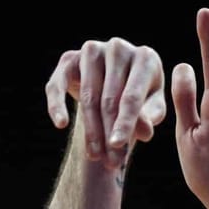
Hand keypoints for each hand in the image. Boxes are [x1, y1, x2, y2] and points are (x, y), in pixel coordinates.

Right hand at [44, 38, 166, 171]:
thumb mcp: (151, 109)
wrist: (117, 83)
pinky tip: (61, 124)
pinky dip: (57, 104)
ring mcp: (92, 50)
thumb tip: (145, 131)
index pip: (132, 96)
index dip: (124, 124)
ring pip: (88, 96)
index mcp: (146, 58)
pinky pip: (58, 84)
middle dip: (108, 133)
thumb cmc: (141, 98)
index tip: (118, 147)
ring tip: (95, 155)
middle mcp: (119, 47)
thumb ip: (150, 117)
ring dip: (91, 130)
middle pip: (109, 99)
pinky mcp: (69, 58)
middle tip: (111, 161)